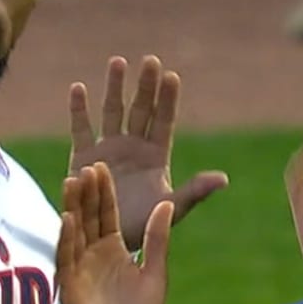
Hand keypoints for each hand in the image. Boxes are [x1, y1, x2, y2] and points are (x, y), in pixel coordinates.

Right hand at [54, 161, 175, 303]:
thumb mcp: (155, 273)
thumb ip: (157, 240)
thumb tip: (166, 204)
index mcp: (113, 251)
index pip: (106, 215)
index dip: (104, 193)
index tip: (102, 168)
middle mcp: (93, 256)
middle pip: (88, 218)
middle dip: (87, 193)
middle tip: (86, 166)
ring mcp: (79, 271)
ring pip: (74, 233)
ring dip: (73, 208)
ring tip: (72, 181)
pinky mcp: (70, 287)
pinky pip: (67, 258)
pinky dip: (66, 238)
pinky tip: (68, 218)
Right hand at [69, 56, 227, 250]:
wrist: (107, 242)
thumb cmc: (144, 226)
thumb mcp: (171, 209)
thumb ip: (194, 192)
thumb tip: (223, 178)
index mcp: (156, 156)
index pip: (163, 121)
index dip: (167, 99)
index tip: (171, 76)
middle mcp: (133, 147)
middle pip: (140, 110)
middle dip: (145, 86)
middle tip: (150, 60)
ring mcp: (108, 150)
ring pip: (112, 111)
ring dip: (115, 87)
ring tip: (118, 62)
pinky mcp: (84, 158)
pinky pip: (81, 129)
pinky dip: (79, 110)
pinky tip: (78, 88)